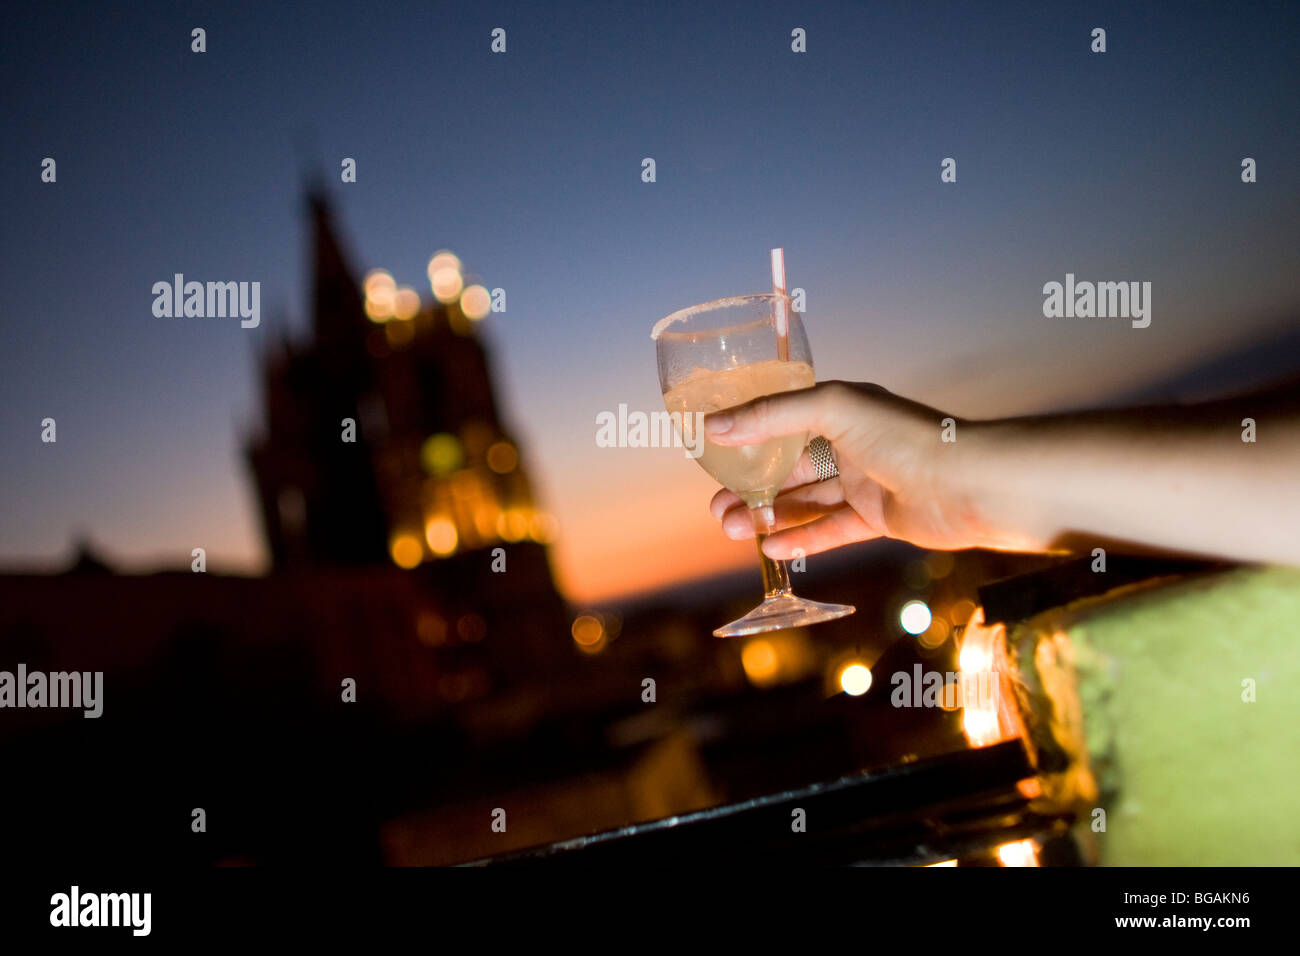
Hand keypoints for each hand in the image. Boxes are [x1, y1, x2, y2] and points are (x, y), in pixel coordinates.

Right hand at [705, 381, 1033, 558]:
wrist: (969, 484)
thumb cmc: (907, 436)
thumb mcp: (832, 409)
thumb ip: (772, 416)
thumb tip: (714, 426)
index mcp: (842, 409)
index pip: (784, 422)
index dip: (749, 439)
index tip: (715, 458)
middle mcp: (852, 443)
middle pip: (789, 468)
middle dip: (750, 488)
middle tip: (716, 508)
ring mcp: (865, 483)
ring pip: (805, 501)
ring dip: (767, 515)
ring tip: (731, 529)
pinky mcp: (879, 518)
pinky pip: (830, 529)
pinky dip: (800, 538)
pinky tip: (770, 548)